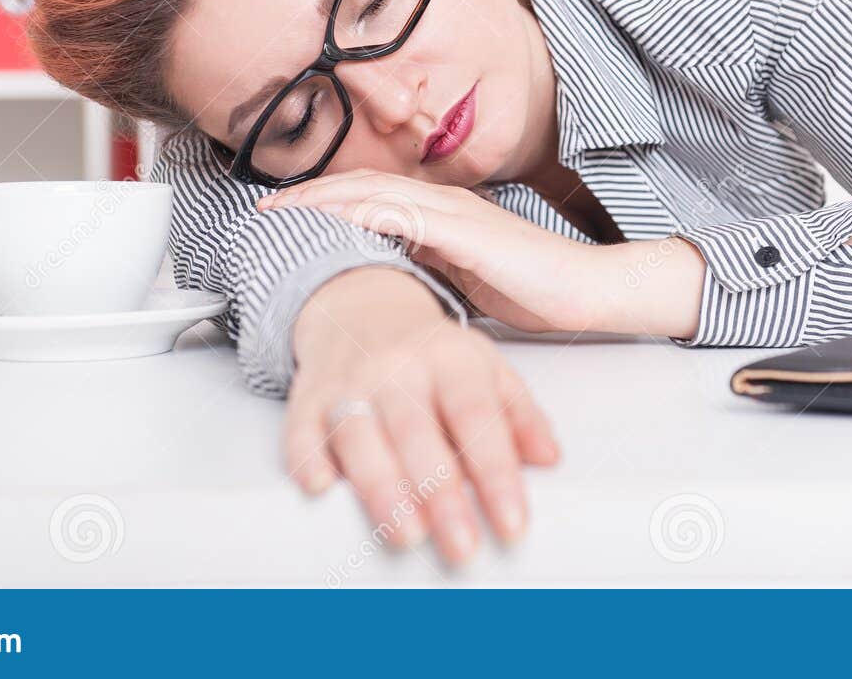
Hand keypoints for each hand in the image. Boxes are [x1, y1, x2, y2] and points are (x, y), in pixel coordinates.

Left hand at [258, 169, 625, 333]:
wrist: (583, 289)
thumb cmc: (533, 288)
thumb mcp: (465, 276)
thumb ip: (428, 264)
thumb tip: (387, 269)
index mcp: (443, 212)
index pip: (370, 196)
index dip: (323, 200)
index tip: (282, 214)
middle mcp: (444, 202)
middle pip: (361, 186)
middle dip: (308, 195)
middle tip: (262, 208)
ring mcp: (455, 212)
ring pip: (374, 192)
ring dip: (323, 199)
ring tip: (281, 211)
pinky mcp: (466, 231)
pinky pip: (403, 215)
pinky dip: (362, 214)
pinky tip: (333, 222)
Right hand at [288, 265, 559, 566]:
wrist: (361, 307)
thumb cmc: (429, 351)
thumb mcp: (486, 368)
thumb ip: (520, 414)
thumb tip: (549, 457)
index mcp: (450, 358)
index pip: (477, 416)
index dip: (496, 472)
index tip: (512, 522)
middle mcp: (397, 367)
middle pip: (418, 432)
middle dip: (441, 494)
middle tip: (462, 545)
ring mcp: (350, 381)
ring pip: (360, 434)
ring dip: (382, 487)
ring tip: (406, 533)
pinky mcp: (308, 397)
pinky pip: (302, 429)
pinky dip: (308, 458)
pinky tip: (323, 487)